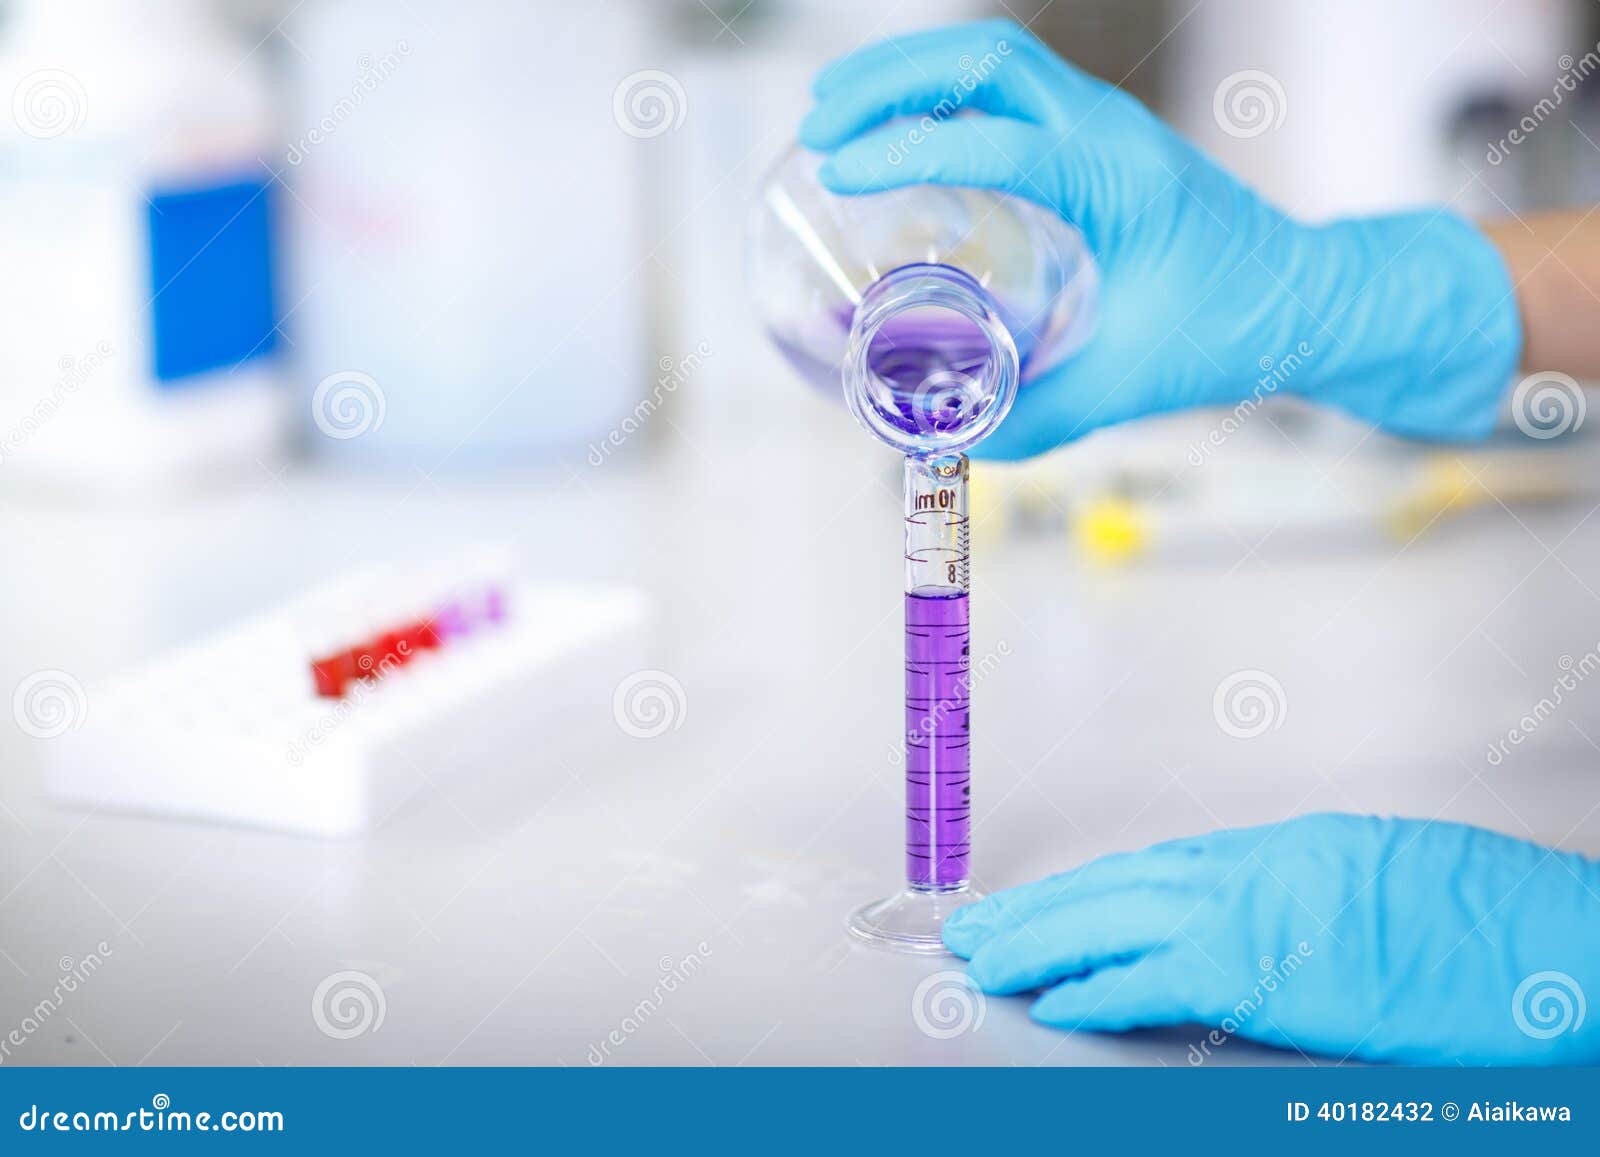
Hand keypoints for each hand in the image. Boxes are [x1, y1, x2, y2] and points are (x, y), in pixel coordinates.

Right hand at [801, 21, 1521, 458]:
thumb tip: (945, 438)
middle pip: (985, 59)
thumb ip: (1036, 416)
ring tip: (833, 109)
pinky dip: (942, 92)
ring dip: (909, 72)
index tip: (839, 174)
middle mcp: (1110, 131)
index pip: (1000, 139)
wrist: (1306, 297)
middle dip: (890, 80)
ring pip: (994, 56)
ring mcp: (1104, 122)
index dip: (910, 149)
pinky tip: (897, 130)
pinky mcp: (1095, 133)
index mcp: (1120, 181)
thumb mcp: (1130, 383)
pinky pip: (1007, 86)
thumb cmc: (1231, 332)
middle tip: (819, 127)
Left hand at [943, 813, 1599, 1064]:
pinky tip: (1051, 1002)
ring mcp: (1259, 913)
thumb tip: (1275, 931)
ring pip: (1115, 919)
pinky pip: (1152, 979)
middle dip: (1046, 907)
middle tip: (980, 926)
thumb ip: (1314, 904)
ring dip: (1043, 940)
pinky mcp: (1263, 970)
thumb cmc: (1504, 932)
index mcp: (1294, 850)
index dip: (1096, 890)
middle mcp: (1262, 867)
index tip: (1050, 905)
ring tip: (987, 958)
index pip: (1166, 868)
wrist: (1563, 952)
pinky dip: (1096, 989)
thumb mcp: (1395, 890)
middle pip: (1122, 883)